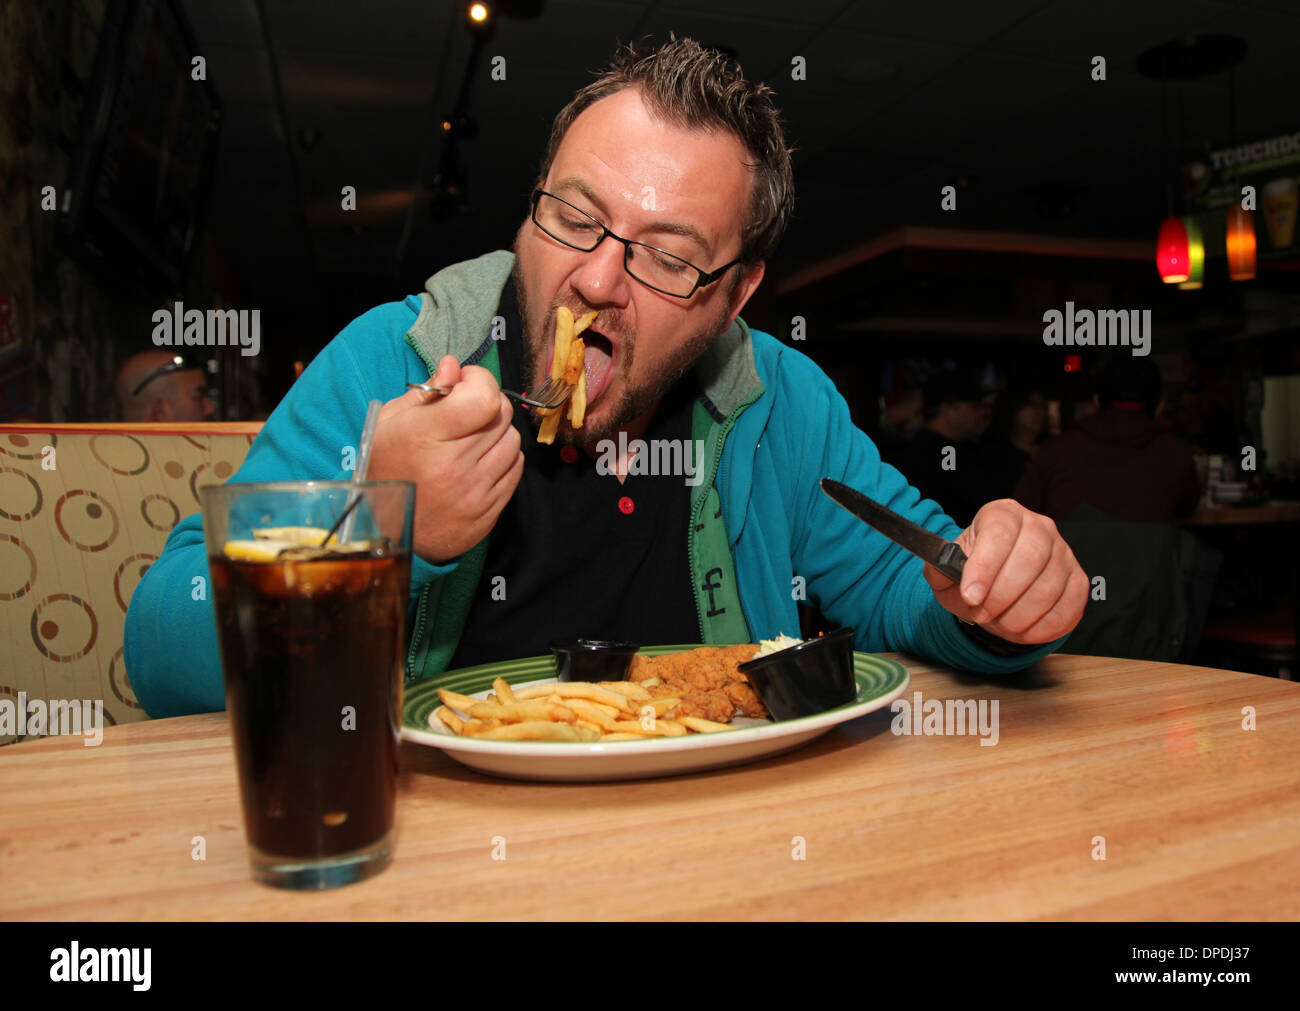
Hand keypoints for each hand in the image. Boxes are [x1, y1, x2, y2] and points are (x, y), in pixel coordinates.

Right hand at [367, 355, 522, 562]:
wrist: (386, 532)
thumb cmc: (386, 469)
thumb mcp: (390, 422)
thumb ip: (426, 391)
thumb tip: (455, 366)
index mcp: (423, 437)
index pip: (483, 397)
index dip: (479, 381)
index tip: (465, 383)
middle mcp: (452, 466)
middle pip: (501, 414)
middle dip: (487, 402)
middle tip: (467, 409)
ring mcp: (473, 493)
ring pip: (513, 440)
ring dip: (497, 432)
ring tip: (471, 438)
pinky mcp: (488, 513)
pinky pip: (515, 469)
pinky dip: (503, 458)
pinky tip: (479, 460)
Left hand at [922, 499, 1087, 644]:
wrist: (994, 584)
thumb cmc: (972, 572)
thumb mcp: (946, 567)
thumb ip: (939, 567)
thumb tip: (942, 568)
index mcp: (1004, 514)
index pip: (999, 533)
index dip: (984, 567)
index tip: (970, 596)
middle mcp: (1039, 526)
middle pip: (1030, 559)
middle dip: (1001, 596)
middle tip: (980, 613)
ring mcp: (1064, 553)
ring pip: (1048, 589)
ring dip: (1017, 616)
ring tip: (996, 623)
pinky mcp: (1078, 581)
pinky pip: (1066, 610)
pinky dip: (1040, 629)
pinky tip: (1019, 630)